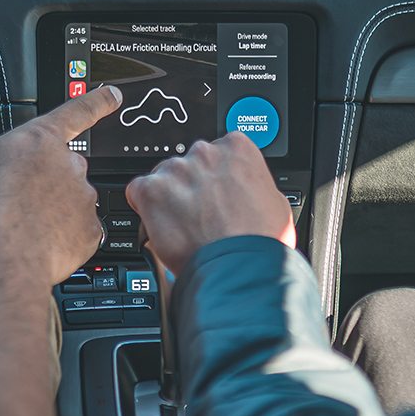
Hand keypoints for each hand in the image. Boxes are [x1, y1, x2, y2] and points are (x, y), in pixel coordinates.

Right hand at [0, 84, 123, 287]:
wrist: (1, 253)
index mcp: (39, 140)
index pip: (76, 111)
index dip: (96, 101)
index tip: (113, 95)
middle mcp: (69, 165)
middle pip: (62, 169)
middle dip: (43, 184)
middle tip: (16, 203)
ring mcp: (83, 199)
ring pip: (70, 203)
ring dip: (51, 213)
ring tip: (21, 229)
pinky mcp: (90, 233)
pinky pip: (77, 234)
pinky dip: (61, 240)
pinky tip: (38, 246)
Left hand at [126, 132, 295, 271]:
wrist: (241, 267)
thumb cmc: (261, 240)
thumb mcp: (275, 202)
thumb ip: (252, 184)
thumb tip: (246, 191)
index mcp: (237, 148)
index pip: (218, 151)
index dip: (216, 177)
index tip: (216, 193)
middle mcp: (205, 152)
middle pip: (189, 163)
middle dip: (192, 186)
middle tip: (201, 215)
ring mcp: (177, 169)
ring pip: (164, 178)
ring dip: (170, 198)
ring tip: (185, 227)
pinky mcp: (152, 190)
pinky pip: (139, 192)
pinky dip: (146, 208)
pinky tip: (164, 226)